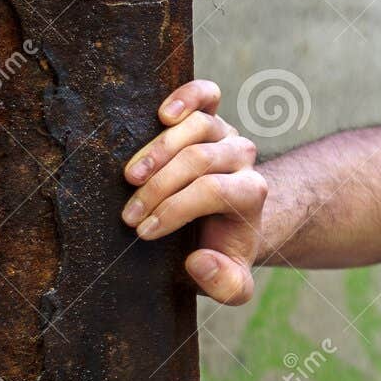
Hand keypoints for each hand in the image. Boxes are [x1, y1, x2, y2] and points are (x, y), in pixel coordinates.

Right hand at [122, 79, 267, 304]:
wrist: (225, 225)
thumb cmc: (220, 253)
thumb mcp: (231, 282)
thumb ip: (227, 285)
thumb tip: (202, 261)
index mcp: (251, 195)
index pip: (216, 191)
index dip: (177, 208)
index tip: (144, 231)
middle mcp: (243, 160)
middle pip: (201, 159)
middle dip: (159, 188)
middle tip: (129, 215)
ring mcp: (227, 135)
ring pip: (199, 126)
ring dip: (158, 150)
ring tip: (130, 177)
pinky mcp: (210, 117)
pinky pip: (207, 94)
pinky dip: (187, 97)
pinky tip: (162, 114)